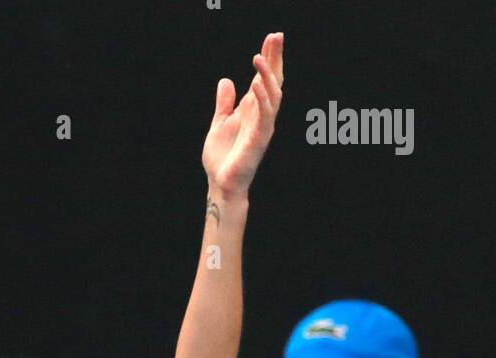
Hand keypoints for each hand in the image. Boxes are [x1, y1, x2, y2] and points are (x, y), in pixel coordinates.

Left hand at [202, 32, 283, 199]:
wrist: (220, 184)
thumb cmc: (222, 158)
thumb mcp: (219, 123)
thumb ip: (224, 103)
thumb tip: (226, 81)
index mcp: (252, 111)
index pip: (264, 80)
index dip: (269, 59)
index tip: (271, 38)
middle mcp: (261, 116)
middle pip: (273, 82)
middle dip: (275, 59)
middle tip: (276, 36)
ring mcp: (262, 127)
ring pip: (272, 96)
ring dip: (267, 75)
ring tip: (258, 56)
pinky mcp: (258, 140)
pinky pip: (264, 115)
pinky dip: (262, 98)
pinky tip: (255, 82)